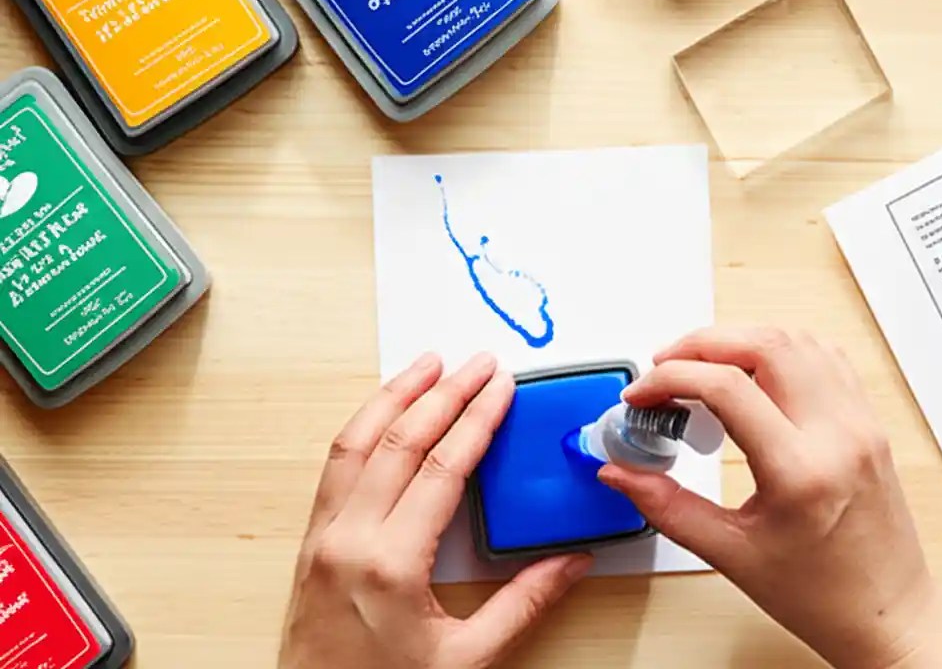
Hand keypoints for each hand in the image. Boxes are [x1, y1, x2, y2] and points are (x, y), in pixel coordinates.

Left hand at [279, 353, 593, 668]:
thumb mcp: (467, 660)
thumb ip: (524, 605)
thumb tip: (570, 563)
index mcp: (390, 564)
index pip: (440, 468)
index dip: (476, 420)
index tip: (499, 387)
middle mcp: (347, 540)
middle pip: (397, 441)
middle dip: (443, 393)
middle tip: (477, 363)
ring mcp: (322, 538)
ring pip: (355, 443)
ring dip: (393, 397)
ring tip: (427, 365)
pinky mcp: (311, 545)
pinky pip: (336, 467)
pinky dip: (364, 428)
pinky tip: (385, 413)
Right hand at [599, 328, 941, 668]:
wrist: (887, 614)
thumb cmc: (823, 595)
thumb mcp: (731, 555)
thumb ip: (667, 507)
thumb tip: (621, 473)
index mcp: (801, 473)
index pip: (726, 387)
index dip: (670, 379)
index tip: (643, 395)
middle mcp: (838, 436)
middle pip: (764, 345)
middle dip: (702, 343)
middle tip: (665, 367)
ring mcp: (860, 424)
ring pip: (798, 339)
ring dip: (742, 339)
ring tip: (704, 367)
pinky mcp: (870, 422)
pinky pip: (826, 357)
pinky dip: (782, 349)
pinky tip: (755, 372)